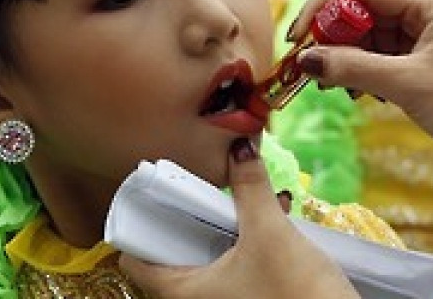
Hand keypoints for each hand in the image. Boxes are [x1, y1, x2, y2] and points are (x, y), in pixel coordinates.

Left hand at [119, 138, 357, 298]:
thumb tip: (241, 147)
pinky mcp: (255, 297)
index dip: (140, 228)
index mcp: (184, 292)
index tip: (151, 196)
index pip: (137, 262)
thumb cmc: (295, 293)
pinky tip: (277, 213)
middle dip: (193, 215)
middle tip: (200, 186)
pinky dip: (249, 239)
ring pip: (212, 256)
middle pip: (176, 253)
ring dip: (227, 223)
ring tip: (251, 194)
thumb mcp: (270, 232)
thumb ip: (250, 187)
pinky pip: (238, 264)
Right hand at [287, 0, 432, 187]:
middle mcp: (432, 11)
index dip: (323, 8)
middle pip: (365, 11)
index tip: (297, 36)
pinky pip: (386, 57)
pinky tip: (357, 93)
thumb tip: (306, 60)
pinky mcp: (432, 63)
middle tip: (307, 65)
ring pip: (373, 36)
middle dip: (333, 37)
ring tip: (329, 84)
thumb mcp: (405, 85)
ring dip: (348, 58)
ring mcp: (432, 37)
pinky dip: (367, 72)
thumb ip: (351, 68)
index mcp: (432, 1)